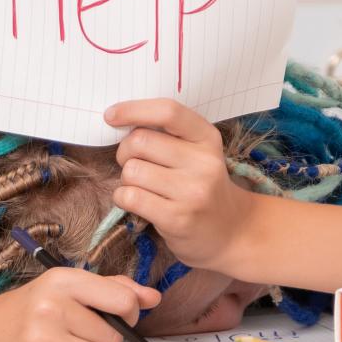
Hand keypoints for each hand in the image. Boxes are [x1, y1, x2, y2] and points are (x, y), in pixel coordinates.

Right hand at [0, 267, 159, 341]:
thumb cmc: (25, 310)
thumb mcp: (63, 288)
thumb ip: (112, 289)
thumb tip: (153, 297)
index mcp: (61, 281)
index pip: (122, 300)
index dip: (129, 314)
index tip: (118, 317)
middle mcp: (50, 308)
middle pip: (113, 338)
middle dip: (102, 341)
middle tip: (76, 335)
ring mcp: (40, 341)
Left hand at [105, 98, 256, 271]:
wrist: (230, 231)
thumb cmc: (203, 186)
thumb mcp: (198, 153)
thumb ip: (168, 135)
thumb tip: (119, 120)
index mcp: (207, 138)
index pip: (168, 112)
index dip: (134, 110)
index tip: (111, 115)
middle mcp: (203, 163)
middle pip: (140, 141)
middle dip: (125, 152)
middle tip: (133, 163)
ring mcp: (191, 192)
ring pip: (131, 170)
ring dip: (126, 179)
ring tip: (142, 187)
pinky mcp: (176, 218)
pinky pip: (130, 197)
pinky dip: (123, 197)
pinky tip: (136, 201)